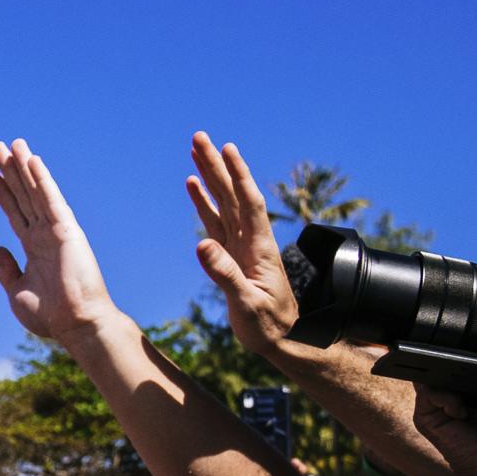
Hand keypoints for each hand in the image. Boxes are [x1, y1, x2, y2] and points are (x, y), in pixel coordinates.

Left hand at [0, 138, 125, 346]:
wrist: (76, 324)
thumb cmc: (51, 314)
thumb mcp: (17, 291)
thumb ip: (5, 269)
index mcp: (34, 247)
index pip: (14, 211)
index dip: (2, 191)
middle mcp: (45, 234)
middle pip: (23, 194)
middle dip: (10, 171)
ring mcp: (56, 230)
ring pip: (36, 191)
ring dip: (24, 166)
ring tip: (12, 144)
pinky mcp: (67, 231)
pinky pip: (51, 200)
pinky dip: (42, 179)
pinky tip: (32, 160)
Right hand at [187, 133, 300, 357]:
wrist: (282, 339)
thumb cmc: (269, 325)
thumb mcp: (246, 303)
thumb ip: (224, 273)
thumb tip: (201, 243)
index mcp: (259, 248)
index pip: (248, 203)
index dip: (238, 175)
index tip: (227, 149)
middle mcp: (251, 240)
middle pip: (232, 194)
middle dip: (217, 165)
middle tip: (200, 137)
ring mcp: (240, 245)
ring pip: (223, 202)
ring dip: (210, 176)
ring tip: (196, 150)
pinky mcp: (230, 255)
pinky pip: (214, 221)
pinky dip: (204, 201)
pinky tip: (194, 186)